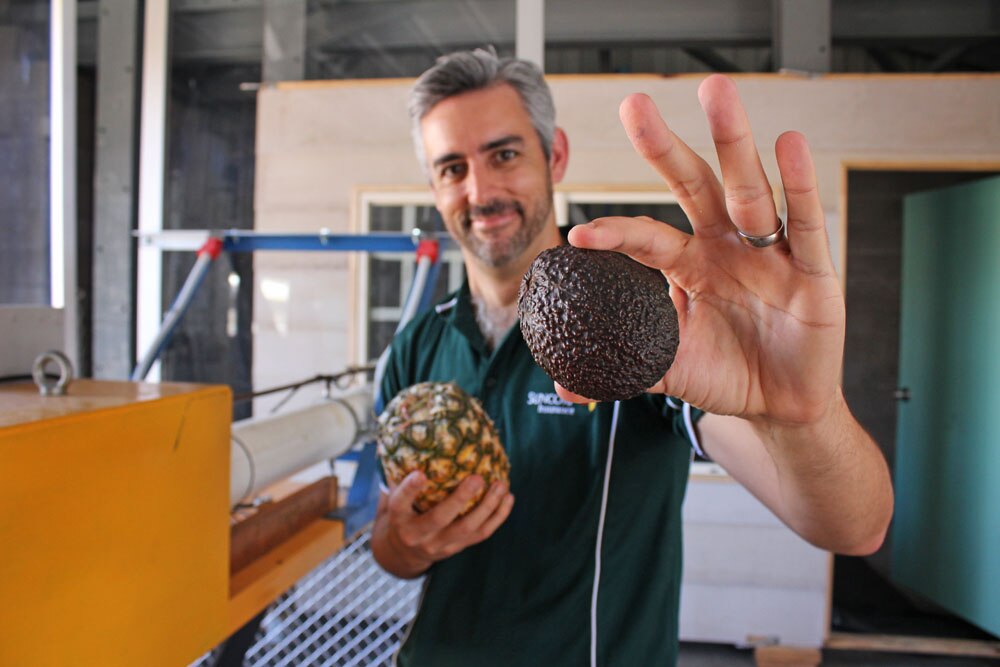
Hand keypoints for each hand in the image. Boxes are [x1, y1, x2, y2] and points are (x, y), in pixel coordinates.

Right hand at [370, 471, 513, 577]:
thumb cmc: (403, 511)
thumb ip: (401, 474)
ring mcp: (438, 545)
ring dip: (487, 507)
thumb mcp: (395, 496)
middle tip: (477, 478)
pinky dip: (497, 517)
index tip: (421, 473)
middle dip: (460, 499)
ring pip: (466, 528)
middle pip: (439, 519)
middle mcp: (417, 535)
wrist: (405, 551)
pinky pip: (481, 534)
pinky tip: (508, 498)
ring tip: (501, 485)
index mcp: (398, 518)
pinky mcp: (456, 548)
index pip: (400, 503)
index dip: (410, 489)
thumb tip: (415, 436)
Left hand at [561, 75, 843, 426]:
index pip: (648, 239)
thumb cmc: (726, 374)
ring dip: (733, 140)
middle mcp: (725, 246)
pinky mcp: (812, 269)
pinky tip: (789, 144)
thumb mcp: (671, 368)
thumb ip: (625, 368)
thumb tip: (566, 384)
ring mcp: (768, 251)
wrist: (781, 405)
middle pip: (693, 185)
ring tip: (715, 93)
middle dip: (664, 147)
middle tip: (634, 106)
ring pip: (749, 189)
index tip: (582, 235)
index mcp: (688, 265)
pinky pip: (805, 222)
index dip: (618, 233)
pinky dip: (800, 184)